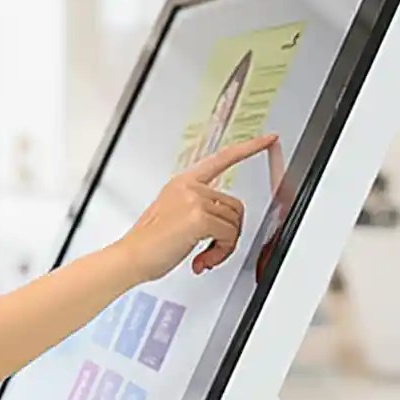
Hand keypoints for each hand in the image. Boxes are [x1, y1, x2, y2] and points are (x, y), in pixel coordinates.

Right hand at [114, 134, 278, 282]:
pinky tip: (203, 260)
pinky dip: (221, 253)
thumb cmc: (148, 242)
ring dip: (224, 247)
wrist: (131, 257)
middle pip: (234, 206)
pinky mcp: (199, 218)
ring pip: (234, 223)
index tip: (268, 139)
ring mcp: (195, 200)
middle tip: (211, 250)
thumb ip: (198, 210)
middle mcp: (189, 187)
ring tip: (205, 257)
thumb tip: (224, 226)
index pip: (221, 159)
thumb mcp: (173, 216)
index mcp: (182, 183)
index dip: (248, 148)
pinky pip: (229, 236)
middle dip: (228, 233)